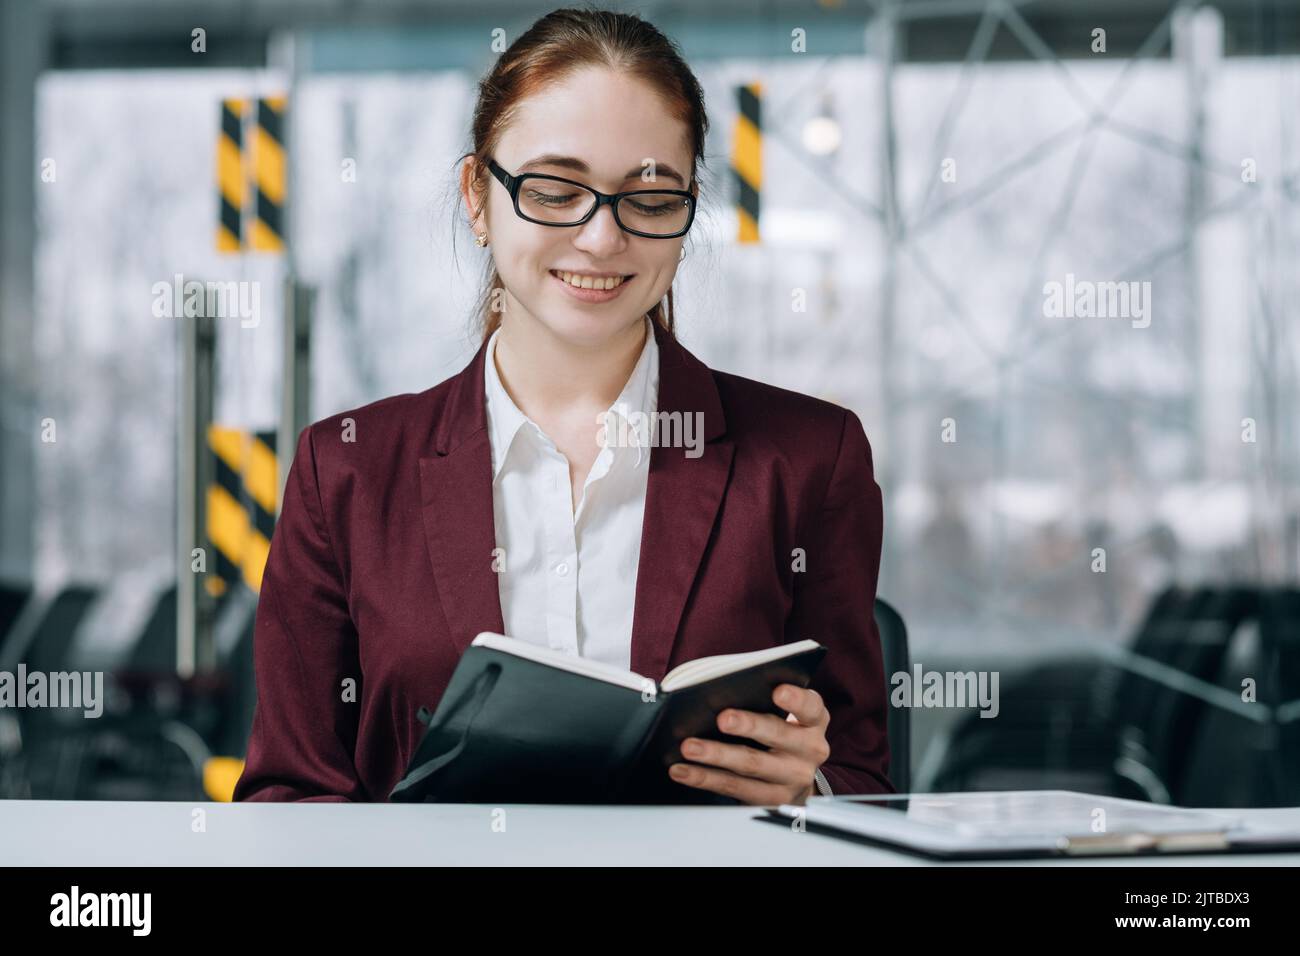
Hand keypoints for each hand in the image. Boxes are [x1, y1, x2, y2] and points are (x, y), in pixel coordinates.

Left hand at [668, 683, 830, 805]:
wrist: (795, 777)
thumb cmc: (781, 731)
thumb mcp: (784, 714)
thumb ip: (762, 700)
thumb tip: (718, 690)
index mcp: (813, 721)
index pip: (810, 707)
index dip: (796, 699)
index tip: (777, 691)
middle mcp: (809, 749)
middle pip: (777, 735)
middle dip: (748, 726)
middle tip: (722, 719)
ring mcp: (792, 778)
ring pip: (751, 765)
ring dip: (716, 755)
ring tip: (689, 747)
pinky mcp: (771, 800)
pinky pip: (734, 788)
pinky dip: (705, 778)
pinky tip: (683, 770)